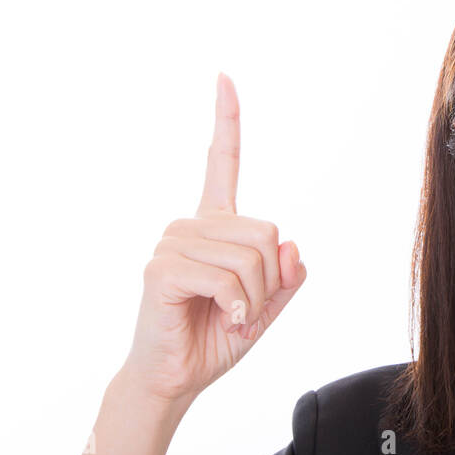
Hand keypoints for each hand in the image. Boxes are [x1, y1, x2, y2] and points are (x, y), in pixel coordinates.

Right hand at [122, 72, 307, 404]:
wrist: (176, 378)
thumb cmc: (216, 337)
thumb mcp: (268, 305)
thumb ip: (288, 275)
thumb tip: (292, 243)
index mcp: (215, 224)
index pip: (223, 162)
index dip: (226, 120)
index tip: (223, 76)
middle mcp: (191, 224)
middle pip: (266, 232)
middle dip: (269, 280)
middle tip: (243, 308)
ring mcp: (172, 242)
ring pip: (252, 257)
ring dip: (253, 298)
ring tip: (228, 316)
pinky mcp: (162, 267)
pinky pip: (228, 277)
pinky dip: (239, 306)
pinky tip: (223, 320)